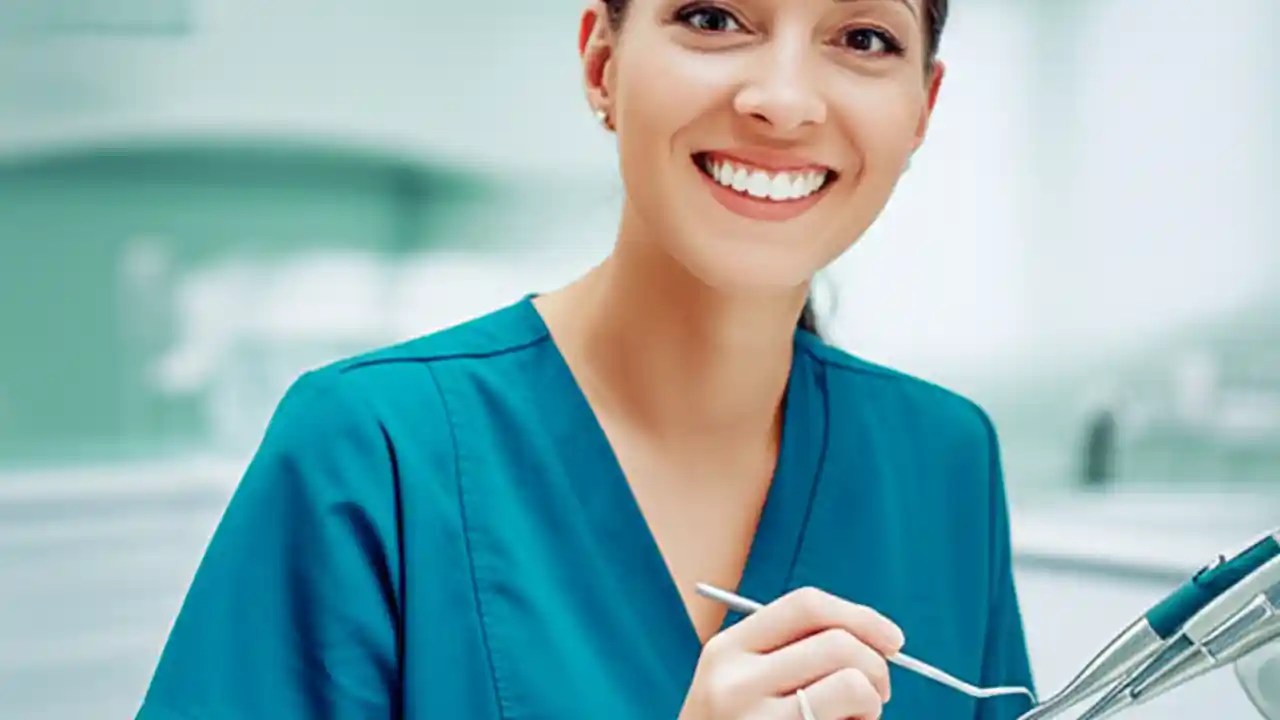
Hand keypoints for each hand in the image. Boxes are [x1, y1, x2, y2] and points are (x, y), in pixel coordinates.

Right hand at [678, 587, 904, 719]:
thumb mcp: (739, 684)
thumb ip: (788, 653)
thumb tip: (879, 638)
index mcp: (726, 650)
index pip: (805, 606)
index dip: (860, 616)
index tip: (893, 640)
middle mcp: (735, 684)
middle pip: (838, 644)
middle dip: (877, 666)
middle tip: (878, 694)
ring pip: (852, 686)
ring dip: (872, 703)